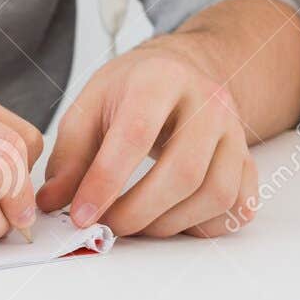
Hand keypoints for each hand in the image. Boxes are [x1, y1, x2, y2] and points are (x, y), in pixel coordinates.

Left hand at [38, 39, 255, 236]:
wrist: (178, 73)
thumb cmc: (129, 91)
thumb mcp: (88, 108)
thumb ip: (69, 156)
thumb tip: (52, 202)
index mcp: (159, 80)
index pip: (135, 137)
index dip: (106, 182)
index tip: (81, 215)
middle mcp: (208, 103)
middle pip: (184, 172)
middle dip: (139, 211)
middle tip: (107, 226)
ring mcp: (235, 132)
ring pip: (216, 194)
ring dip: (170, 223)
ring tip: (135, 223)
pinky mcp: (248, 158)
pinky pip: (239, 205)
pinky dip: (204, 225)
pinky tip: (171, 219)